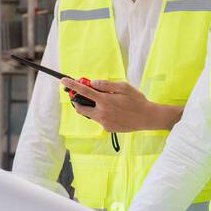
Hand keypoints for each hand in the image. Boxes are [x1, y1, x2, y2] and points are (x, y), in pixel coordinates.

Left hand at [60, 78, 177, 132]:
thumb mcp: (124, 87)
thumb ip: (106, 85)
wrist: (147, 118)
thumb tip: (93, 83)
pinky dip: (101, 114)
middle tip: (82, 95)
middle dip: (77, 101)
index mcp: (105, 101)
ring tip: (106, 103)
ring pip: (89, 114)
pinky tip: (115, 112)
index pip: (84, 91)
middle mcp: (101, 113)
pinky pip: (99, 119)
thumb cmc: (137, 101)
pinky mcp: (107, 129)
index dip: (72, 85)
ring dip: (91, 107)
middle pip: (80, 107)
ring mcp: (104, 122)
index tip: (64, 81)